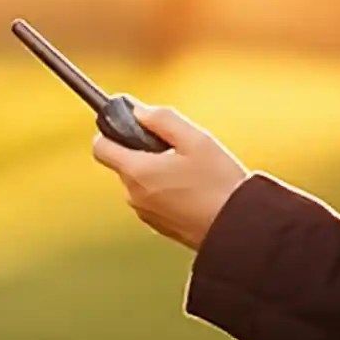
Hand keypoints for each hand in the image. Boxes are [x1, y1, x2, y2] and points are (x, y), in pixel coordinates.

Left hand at [92, 105, 249, 249]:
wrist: (238, 227)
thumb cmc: (219, 182)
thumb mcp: (195, 140)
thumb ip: (162, 119)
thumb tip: (137, 111)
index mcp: (137, 171)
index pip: (100, 147)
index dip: (112, 132)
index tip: (131, 126)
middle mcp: (133, 195)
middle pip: (123, 163)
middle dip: (143, 151)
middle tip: (177, 150)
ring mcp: (143, 213)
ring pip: (139, 182)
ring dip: (156, 172)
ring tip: (191, 172)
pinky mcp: (157, 225)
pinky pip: (152, 199)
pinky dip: (164, 190)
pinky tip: (193, 190)